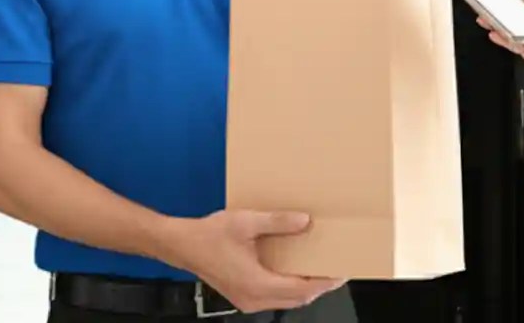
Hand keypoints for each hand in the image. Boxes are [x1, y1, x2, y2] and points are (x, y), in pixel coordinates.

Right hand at [165, 209, 345, 312]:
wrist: (181, 245)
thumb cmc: (208, 235)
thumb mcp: (246, 222)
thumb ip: (278, 222)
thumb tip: (305, 221)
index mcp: (257, 284)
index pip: (302, 289)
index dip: (325, 282)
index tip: (341, 271)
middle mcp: (254, 298)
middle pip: (298, 299)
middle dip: (319, 286)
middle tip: (336, 268)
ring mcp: (248, 301)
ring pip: (287, 301)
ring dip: (305, 288)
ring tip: (319, 268)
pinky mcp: (243, 297)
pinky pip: (275, 298)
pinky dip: (290, 288)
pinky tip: (294, 271)